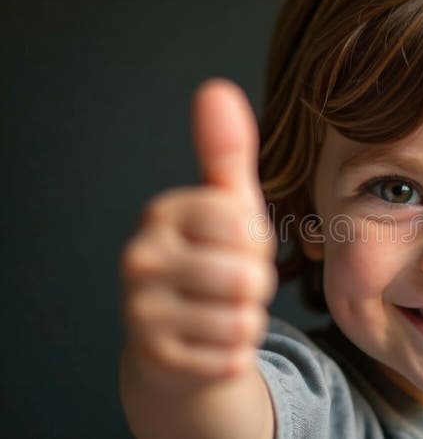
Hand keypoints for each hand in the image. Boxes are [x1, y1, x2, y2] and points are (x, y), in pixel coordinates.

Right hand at [119, 79, 276, 385]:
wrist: (175, 338)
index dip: (255, 242)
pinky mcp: (157, 360)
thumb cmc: (210, 261)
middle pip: (247, 276)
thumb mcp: (224, 207)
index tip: (232, 248)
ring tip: (220, 312)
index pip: (245, 225)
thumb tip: (217, 89)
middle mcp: (139, 260)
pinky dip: (234, 353)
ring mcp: (141, 313)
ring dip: (247, 321)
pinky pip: (233, 356)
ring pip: (243, 319)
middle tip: (228, 286)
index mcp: (162, 214)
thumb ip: (225, 153)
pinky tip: (211, 342)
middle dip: (254, 286)